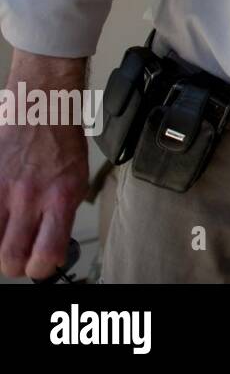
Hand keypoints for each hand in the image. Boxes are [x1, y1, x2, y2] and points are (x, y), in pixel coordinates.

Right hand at [0, 51, 89, 278]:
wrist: (43, 107)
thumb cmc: (61, 142)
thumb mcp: (76, 180)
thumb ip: (63, 213)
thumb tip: (50, 244)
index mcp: (61, 199)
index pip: (48, 255)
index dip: (43, 268)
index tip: (42, 264)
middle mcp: (31, 198)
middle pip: (11, 258)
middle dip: (15, 264)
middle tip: (19, 254)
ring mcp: (4, 190)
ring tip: (6, 236)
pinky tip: (1, 215)